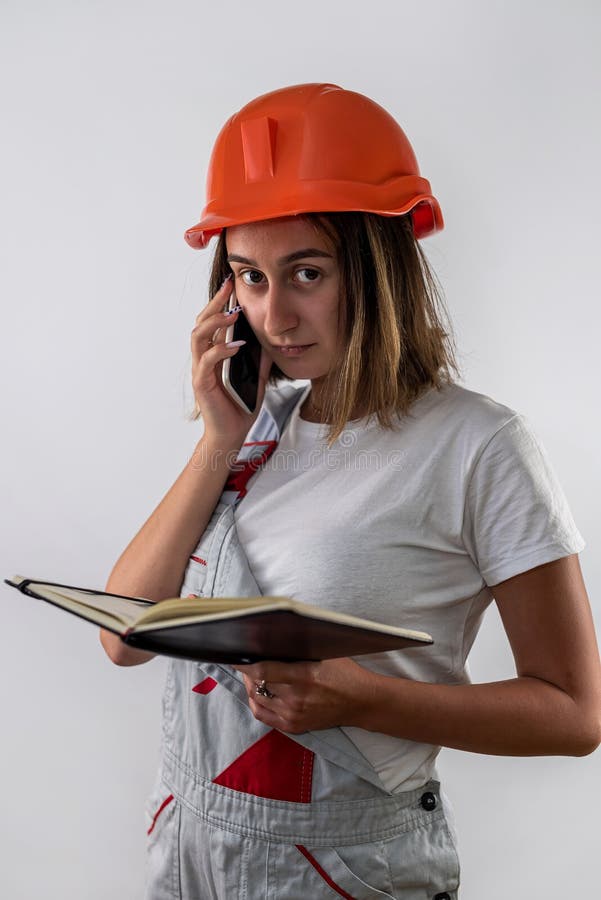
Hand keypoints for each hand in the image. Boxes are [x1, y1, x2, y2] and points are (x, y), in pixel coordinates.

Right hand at [191, 277, 270, 445]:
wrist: (232, 434)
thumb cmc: (240, 407)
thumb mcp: (257, 378)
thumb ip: (260, 359)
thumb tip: (272, 340)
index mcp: (213, 354)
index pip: (212, 321)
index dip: (220, 302)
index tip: (232, 284)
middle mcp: (203, 359)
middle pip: (201, 322)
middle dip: (215, 303)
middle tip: (229, 287)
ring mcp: (200, 371)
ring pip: (198, 337)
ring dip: (215, 323)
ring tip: (233, 314)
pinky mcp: (202, 384)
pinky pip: (207, 362)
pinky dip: (221, 351)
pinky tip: (237, 346)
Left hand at [234, 657, 377, 733]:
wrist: (360, 702)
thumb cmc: (344, 672)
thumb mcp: (324, 653)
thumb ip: (298, 649)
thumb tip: (270, 639)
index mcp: (303, 676)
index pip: (263, 671)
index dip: (245, 664)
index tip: (234, 656)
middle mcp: (296, 698)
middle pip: (257, 684)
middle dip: (248, 672)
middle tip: (247, 661)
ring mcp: (293, 715)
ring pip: (257, 699)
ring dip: (251, 686)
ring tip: (252, 675)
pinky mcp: (293, 726)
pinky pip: (263, 715)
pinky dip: (255, 702)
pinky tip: (256, 692)